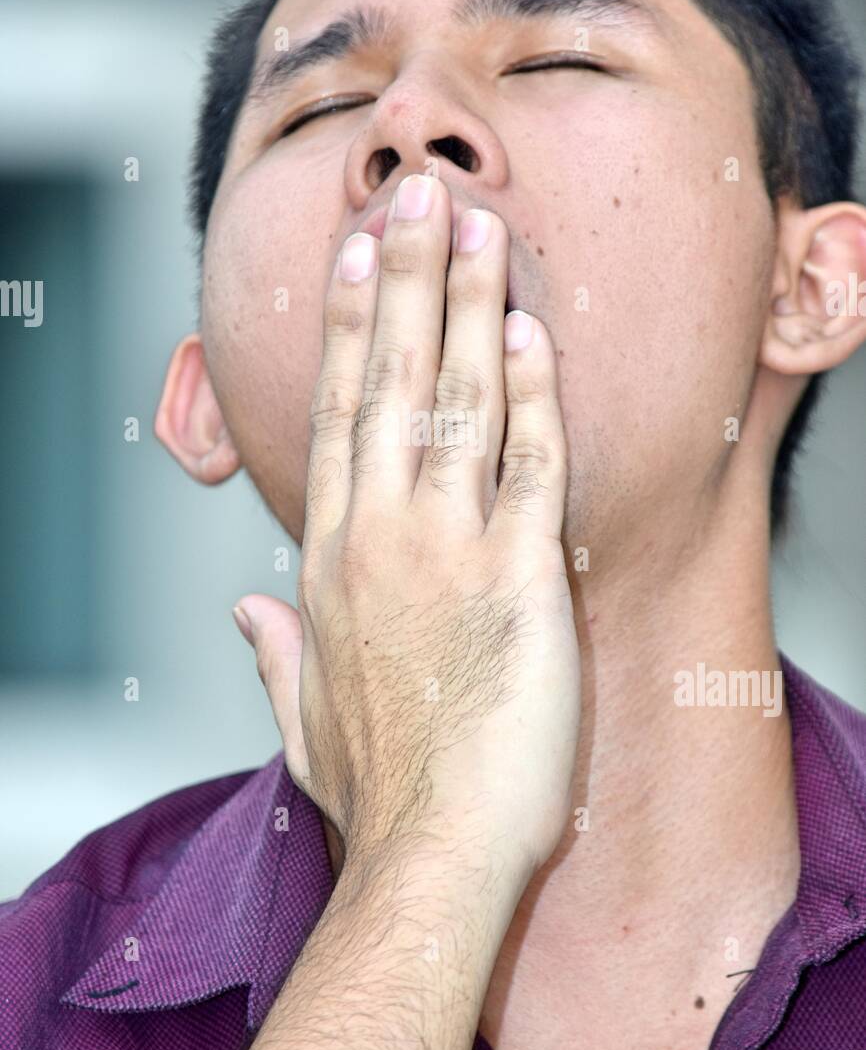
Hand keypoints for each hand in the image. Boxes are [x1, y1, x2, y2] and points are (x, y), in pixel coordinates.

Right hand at [233, 173, 580, 883]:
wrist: (432, 855)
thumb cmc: (380, 792)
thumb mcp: (301, 716)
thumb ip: (272, 648)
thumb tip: (240, 604)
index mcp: (330, 562)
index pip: (338, 416)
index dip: (353, 328)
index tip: (359, 257)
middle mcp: (379, 536)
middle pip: (389, 382)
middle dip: (403, 279)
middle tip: (415, 193)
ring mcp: (446, 548)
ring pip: (455, 402)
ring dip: (466, 306)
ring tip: (474, 224)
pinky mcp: (518, 576)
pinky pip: (529, 465)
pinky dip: (532, 395)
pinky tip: (531, 331)